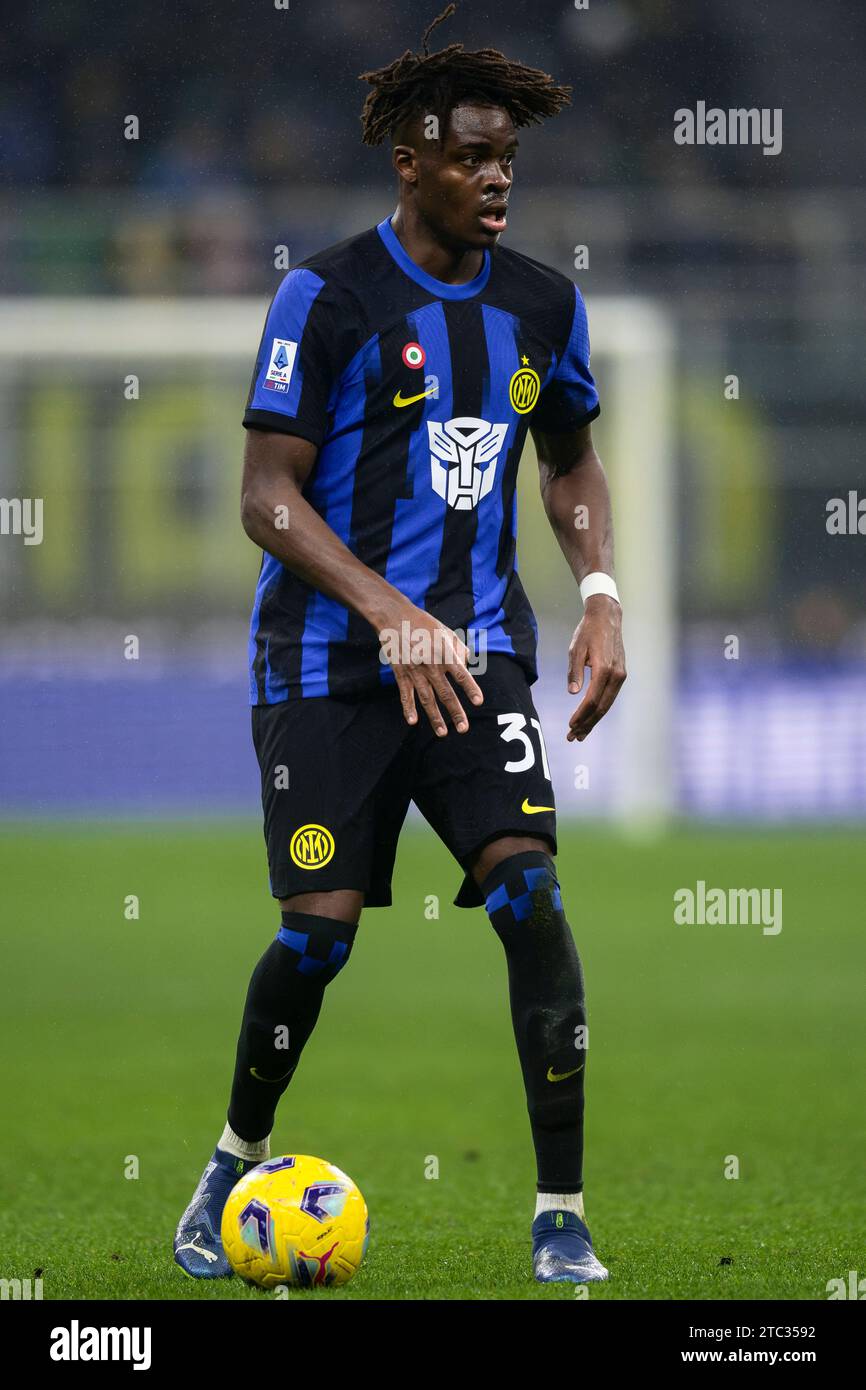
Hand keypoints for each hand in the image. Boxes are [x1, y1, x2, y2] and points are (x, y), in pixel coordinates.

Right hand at [375, 600, 483, 735]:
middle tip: (464, 728)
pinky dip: (408, 708)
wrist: (395, 617)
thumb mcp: (446, 631)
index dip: (470, 689)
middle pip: (446, 693)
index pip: (461, 675)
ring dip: (435, 717)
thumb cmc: (424, 624)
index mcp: (445, 654)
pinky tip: (412, 721)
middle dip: (455, 712)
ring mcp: (415, 671)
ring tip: (443, 734)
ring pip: (426, 699)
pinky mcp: (401, 673)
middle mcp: (432, 665)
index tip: (478, 702)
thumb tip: (467, 665)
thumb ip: (459, 649)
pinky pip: (405, 694)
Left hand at [566, 595, 625, 741]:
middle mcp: (616, 675)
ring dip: (593, 720)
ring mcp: (621, 675)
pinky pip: (610, 697)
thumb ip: (574, 671)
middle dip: (587, 724)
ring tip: (580, 733)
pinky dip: (600, 709)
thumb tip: (573, 693)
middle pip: (601, 707)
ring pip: (607, 704)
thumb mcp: (575, 649)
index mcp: (604, 669)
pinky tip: (591, 717)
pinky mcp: (621, 674)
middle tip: (573, 738)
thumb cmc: (588, 631)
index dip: (580, 715)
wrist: (607, 617)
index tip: (570, 726)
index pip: (591, 700)